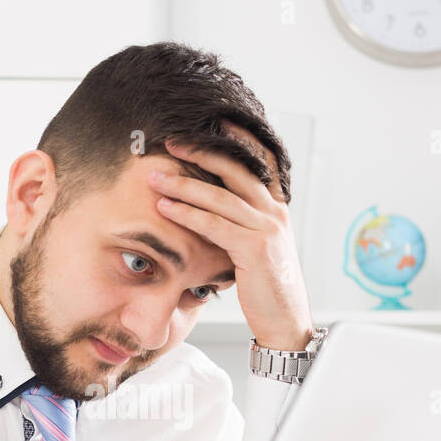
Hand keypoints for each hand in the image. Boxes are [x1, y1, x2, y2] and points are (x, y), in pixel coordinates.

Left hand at [148, 121, 313, 350]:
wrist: (285, 320)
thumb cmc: (265, 286)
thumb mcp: (256, 246)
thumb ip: (239, 223)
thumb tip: (210, 208)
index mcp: (275, 206)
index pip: (259, 159)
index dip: (237, 137)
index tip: (211, 120)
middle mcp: (274, 211)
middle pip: (235, 168)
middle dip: (201, 151)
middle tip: (170, 141)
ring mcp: (267, 228)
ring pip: (220, 195)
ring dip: (183, 184)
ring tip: (155, 178)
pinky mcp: (255, 249)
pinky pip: (215, 225)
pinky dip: (187, 214)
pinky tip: (165, 208)